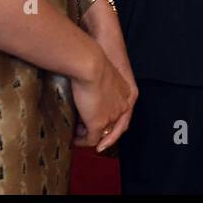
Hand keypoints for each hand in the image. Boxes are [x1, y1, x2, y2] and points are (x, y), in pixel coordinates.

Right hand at [72, 38, 135, 152]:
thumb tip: (88, 77)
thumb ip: (99, 77)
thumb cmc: (93, 60)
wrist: (90, 64)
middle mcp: (122, 106)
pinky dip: (84, 142)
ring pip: (104, 134)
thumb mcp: (102, 69)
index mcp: (127, 92)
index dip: (110, 118)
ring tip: (79, 135)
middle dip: (102, 131)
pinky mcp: (98, 123)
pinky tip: (75, 139)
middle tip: (88, 132)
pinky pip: (92, 140)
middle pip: (116, 125)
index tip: (98, 120)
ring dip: (91, 137)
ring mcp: (111, 116)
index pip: (122, 111)